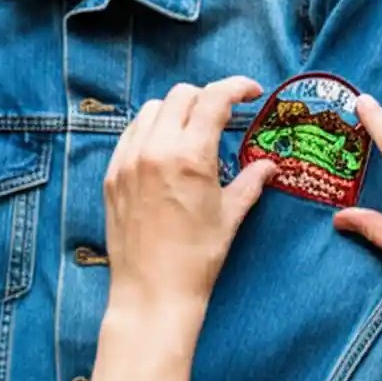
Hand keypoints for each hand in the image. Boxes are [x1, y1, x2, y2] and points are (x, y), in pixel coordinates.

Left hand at [102, 77, 276, 354]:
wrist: (153, 292)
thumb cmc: (197, 258)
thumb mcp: (230, 216)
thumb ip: (250, 182)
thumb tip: (269, 165)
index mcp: (190, 156)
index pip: (214, 99)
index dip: (237, 87)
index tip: (251, 92)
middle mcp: (155, 150)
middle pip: (181, 96)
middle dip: (207, 98)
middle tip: (224, 115)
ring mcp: (128, 161)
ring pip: (152, 110)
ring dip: (176, 111)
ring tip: (192, 131)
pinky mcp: (112, 176)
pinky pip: (130, 134)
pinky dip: (150, 130)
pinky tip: (164, 149)